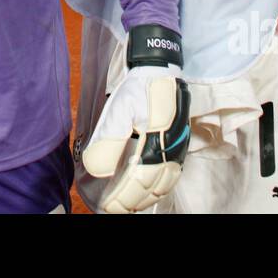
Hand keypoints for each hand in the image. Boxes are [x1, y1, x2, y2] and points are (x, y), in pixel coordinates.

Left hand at [82, 60, 190, 212]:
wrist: (159, 69)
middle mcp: (170, 150)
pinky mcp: (180, 145)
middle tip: (113, 209)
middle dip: (132, 202)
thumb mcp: (118, 110)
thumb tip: (97, 168)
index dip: (122, 198)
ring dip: (146, 197)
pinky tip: (148, 189)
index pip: (138, 181)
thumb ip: (108, 139)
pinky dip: (159, 188)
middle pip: (152, 187)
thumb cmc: (137, 89)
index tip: (107, 206)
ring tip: (128, 204)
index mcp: (155, 143)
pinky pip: (172, 175)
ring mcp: (177, 148)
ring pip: (164, 184)